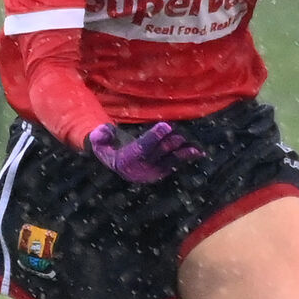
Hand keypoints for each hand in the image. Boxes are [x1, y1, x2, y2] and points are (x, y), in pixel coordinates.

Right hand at [87, 122, 202, 183]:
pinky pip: (176, 164)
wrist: (117, 166)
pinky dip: (187, 158)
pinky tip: (199, 151)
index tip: (166, 126)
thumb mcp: (99, 143)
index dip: (154, 137)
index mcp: (127, 160)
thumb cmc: (109, 148)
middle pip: (159, 154)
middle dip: (170, 144)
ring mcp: (154, 171)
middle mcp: (142, 168)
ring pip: (170, 161)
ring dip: (183, 154)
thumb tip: (101, 131)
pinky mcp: (163, 171)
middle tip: (181, 134)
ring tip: (196, 148)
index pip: (143, 147)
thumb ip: (100, 137)